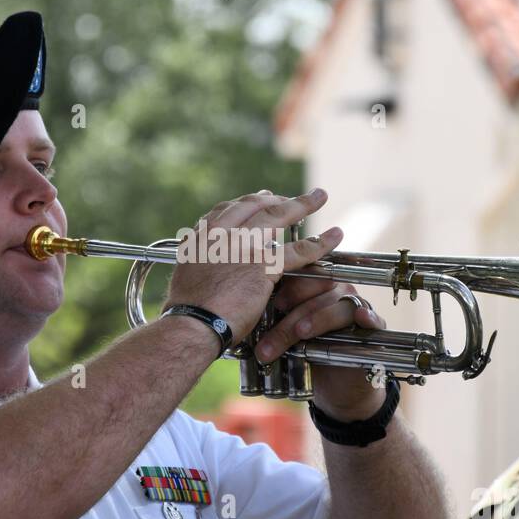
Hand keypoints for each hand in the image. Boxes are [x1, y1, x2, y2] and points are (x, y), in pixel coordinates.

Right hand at [162, 189, 341, 342]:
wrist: (191, 324)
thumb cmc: (186, 312)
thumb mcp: (185, 277)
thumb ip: (199, 265)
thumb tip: (205, 271)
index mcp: (201, 238)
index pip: (226, 209)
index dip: (248, 202)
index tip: (261, 198)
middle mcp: (222, 235)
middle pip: (254, 205)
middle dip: (277, 197)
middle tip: (294, 195)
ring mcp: (244, 246)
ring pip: (279, 217)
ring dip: (303, 204)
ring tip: (319, 196)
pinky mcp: (263, 265)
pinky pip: (298, 251)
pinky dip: (320, 243)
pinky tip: (334, 235)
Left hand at [255, 269, 389, 421]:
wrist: (332, 388)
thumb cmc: (304, 354)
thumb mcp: (283, 336)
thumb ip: (270, 319)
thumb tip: (240, 315)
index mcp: (312, 287)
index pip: (300, 274)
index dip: (286, 285)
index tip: (268, 303)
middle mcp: (334, 291)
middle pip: (316, 288)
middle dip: (292, 310)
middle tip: (274, 326)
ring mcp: (354, 306)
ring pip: (337, 304)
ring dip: (317, 319)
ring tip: (299, 334)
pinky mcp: (372, 327)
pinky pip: (372, 317)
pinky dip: (367, 316)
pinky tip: (360, 318)